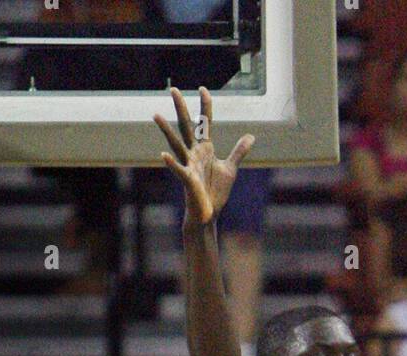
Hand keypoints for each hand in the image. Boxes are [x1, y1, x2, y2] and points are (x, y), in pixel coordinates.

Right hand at [154, 86, 254, 226]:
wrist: (208, 214)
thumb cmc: (215, 192)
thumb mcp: (230, 168)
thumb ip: (238, 151)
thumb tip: (251, 136)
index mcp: (204, 148)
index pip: (204, 122)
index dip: (205, 106)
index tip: (203, 89)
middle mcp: (194, 153)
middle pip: (186, 126)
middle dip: (181, 108)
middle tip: (173, 89)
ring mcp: (189, 165)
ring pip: (176, 144)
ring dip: (166, 130)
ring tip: (155, 115)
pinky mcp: (188, 180)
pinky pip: (178, 170)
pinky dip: (171, 163)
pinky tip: (163, 155)